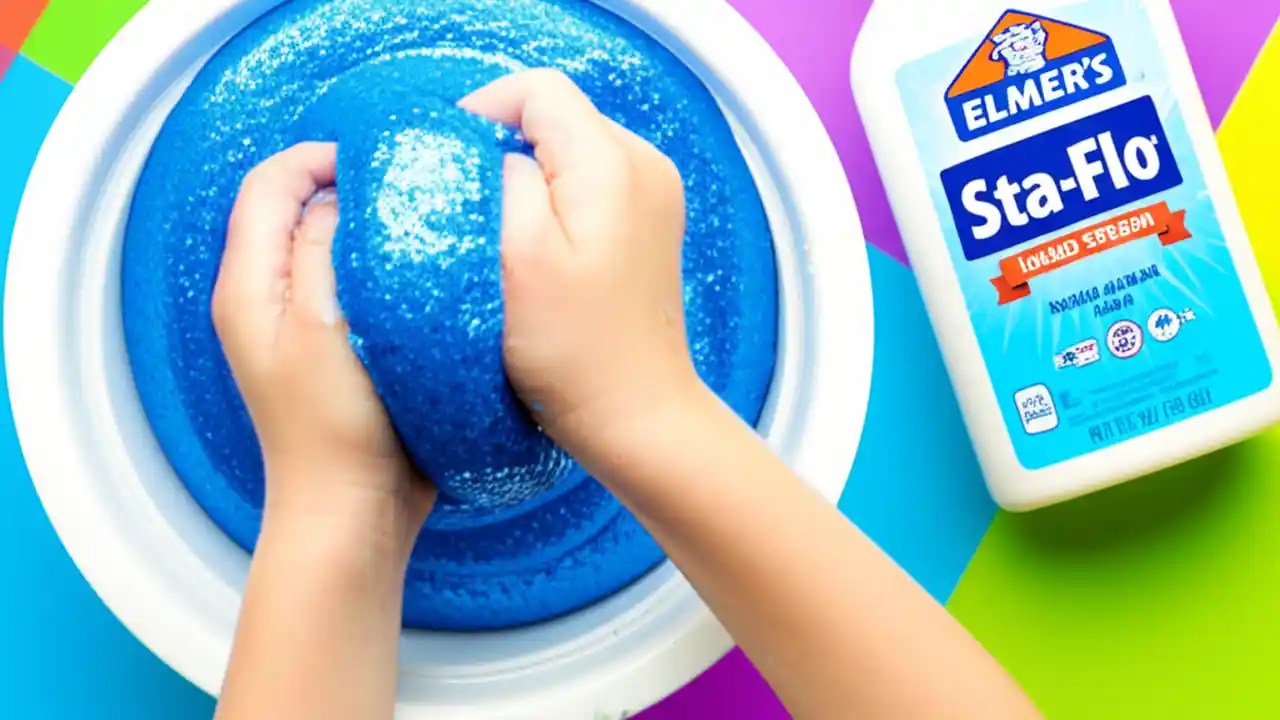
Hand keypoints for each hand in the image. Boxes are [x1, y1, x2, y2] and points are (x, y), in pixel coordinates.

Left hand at [212, 142, 434, 558]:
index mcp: (248, 286)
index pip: (268, 184)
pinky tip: (424, 278)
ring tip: (423, 229)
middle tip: (410, 194)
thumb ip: (325, 248)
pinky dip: (387, 268)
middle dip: (350, 189)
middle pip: (299, 210)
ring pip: (334, 246)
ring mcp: (304, 324)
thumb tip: (343, 196)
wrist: (353, 512)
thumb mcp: (323, 324)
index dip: (318, 159)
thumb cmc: (336, 427)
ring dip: (374, 231)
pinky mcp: (341, 347)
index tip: (380, 166)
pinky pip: (359, 283)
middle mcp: (267, 298)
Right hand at [460, 69, 705, 465]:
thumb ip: (498, 180)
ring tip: (500, 231)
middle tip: (468, 204)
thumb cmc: (571, 348)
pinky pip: (588, 182)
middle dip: (503, 146)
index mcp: (612, 162)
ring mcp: (653, 193)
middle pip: (555, 115)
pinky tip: (536, 248)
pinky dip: (554, 199)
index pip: (537, 90)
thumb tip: (487, 145)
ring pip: (569, 148)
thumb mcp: (516, 256)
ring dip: (527, 175)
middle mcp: (644, 164)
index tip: (448, 163)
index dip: (482, 111)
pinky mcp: (648, 222)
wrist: (635, 413)